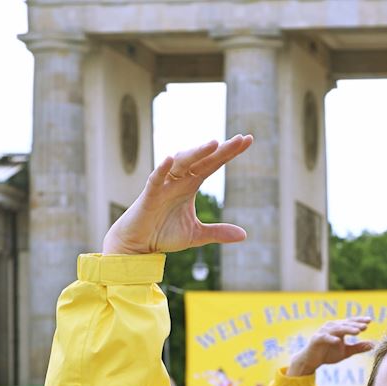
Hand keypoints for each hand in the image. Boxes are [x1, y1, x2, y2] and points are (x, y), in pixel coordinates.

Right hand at [102, 136, 253, 255]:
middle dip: (220, 150)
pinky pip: (155, 179)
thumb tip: (244, 235)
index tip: (248, 140)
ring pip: (181, 164)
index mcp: (191, 185)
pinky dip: (161, 169)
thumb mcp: (196, 235)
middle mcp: (179, 180)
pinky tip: (170, 159)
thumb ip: (218, 232)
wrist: (138, 244)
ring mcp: (164, 185)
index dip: (229, 153)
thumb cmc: (163, 233)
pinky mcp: (149, 196)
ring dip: (196, 153)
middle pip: (202, 160)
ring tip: (213, 144)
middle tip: (240, 140)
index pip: (213, 164)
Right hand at [288, 318, 374, 376]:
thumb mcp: (346, 352)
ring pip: (337, 329)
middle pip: (345, 324)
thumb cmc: (328, 354)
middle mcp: (331, 327)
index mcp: (339, 328)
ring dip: (347, 330)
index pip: (351, 322)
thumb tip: (373, 345)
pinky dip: (331, 339)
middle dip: (355, 325)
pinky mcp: (316, 339)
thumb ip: (358, 348)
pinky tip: (338, 341)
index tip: (370, 321)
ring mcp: (324, 332)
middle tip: (365, 327)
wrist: (311, 360)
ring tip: (357, 332)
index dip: (359, 321)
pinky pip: (325, 337)